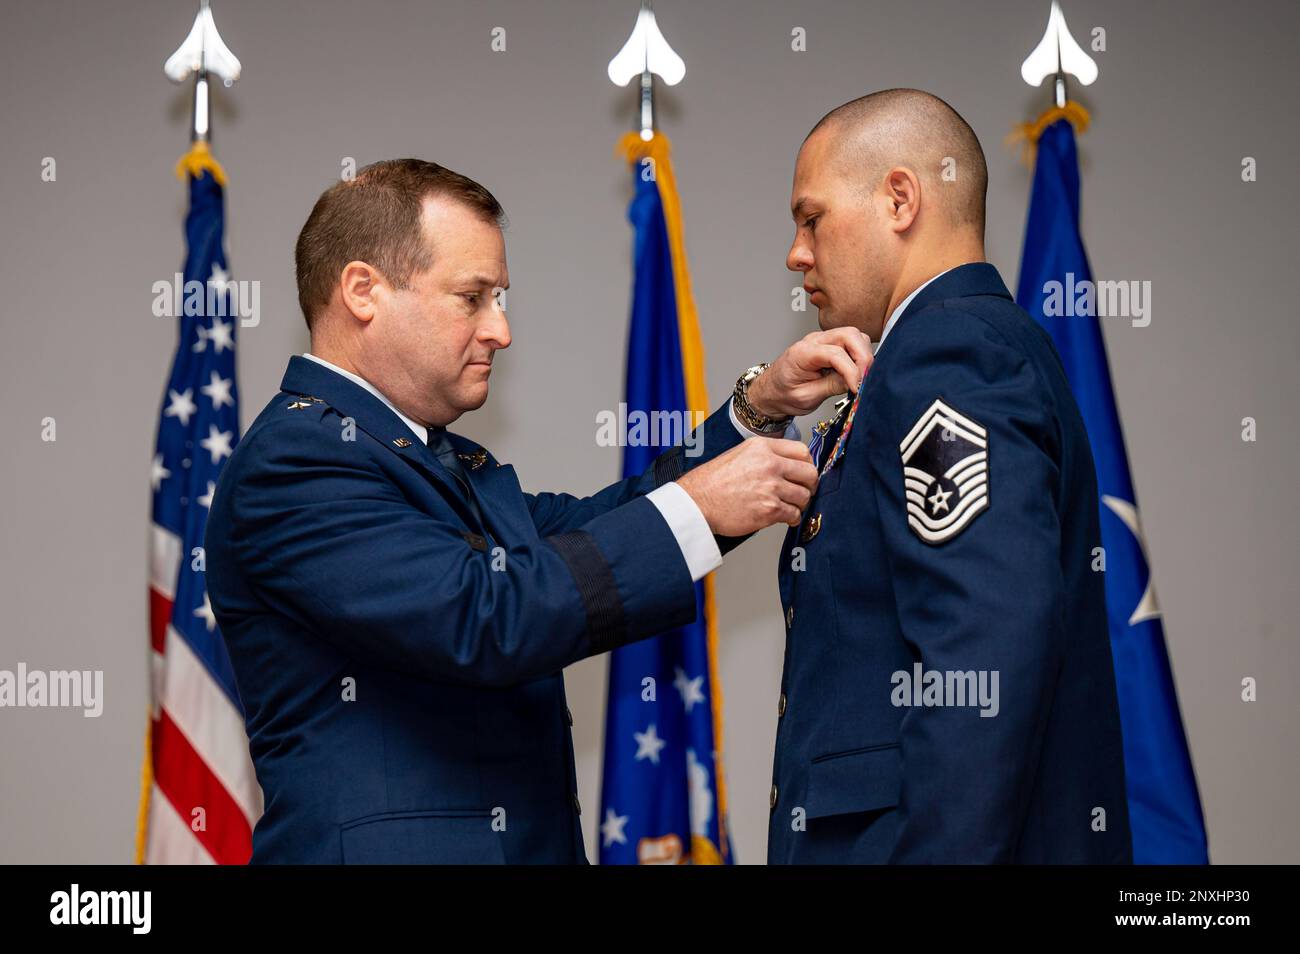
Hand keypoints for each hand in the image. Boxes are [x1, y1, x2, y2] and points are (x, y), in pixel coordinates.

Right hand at [675, 437, 817, 535]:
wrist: (697, 502)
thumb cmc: (713, 482)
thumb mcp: (739, 454)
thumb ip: (765, 456)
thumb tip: (789, 465)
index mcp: (762, 447)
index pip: (802, 451)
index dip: (807, 464)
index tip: (804, 473)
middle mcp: (769, 464)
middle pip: (809, 473)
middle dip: (809, 485)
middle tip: (803, 491)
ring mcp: (771, 487)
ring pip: (804, 496)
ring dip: (799, 503)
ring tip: (789, 506)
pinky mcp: (769, 509)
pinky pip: (794, 514)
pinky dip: (792, 518)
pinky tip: (783, 517)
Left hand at [746, 328, 872, 418]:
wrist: (771, 391)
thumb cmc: (783, 393)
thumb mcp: (806, 397)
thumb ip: (832, 386)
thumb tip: (856, 382)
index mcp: (803, 353)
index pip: (836, 354)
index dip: (852, 371)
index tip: (857, 388)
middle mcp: (814, 340)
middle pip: (850, 335)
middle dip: (863, 357)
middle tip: (864, 380)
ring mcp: (822, 340)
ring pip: (854, 336)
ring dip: (862, 355)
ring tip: (859, 377)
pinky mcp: (829, 345)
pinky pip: (851, 343)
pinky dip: (858, 356)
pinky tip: (854, 372)